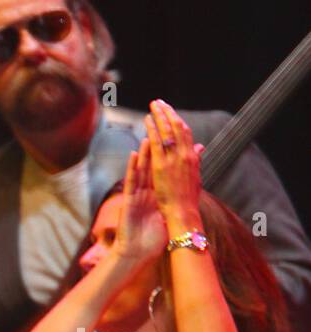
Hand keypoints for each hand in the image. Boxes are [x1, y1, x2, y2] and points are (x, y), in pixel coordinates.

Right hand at [112, 137, 168, 265]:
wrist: (137, 253)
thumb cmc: (151, 239)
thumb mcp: (166, 218)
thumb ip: (175, 203)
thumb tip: (185, 196)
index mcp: (156, 196)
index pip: (163, 172)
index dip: (168, 156)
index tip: (175, 140)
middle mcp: (146, 193)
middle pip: (152, 167)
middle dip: (156, 149)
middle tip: (161, 132)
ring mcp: (136, 196)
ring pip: (141, 171)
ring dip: (145, 153)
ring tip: (149, 134)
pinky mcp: (129, 201)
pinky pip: (131, 182)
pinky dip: (132, 168)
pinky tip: (134, 155)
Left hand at [144, 99, 203, 229]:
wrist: (183, 214)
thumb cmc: (188, 201)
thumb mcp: (195, 177)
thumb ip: (196, 161)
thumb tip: (200, 148)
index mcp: (193, 158)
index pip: (186, 133)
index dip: (177, 121)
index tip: (170, 112)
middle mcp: (185, 155)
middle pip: (177, 127)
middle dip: (168, 113)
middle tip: (159, 102)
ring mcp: (174, 160)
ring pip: (168, 131)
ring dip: (160, 116)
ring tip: (152, 106)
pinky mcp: (162, 166)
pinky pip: (157, 143)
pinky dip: (153, 130)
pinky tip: (147, 121)